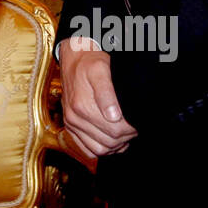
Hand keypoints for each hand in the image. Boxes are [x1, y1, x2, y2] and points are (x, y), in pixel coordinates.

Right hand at [59, 37, 137, 158]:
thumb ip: (106, 93)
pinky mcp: (70, 125)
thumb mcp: (100, 70)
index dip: (130, 131)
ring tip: (124, 135)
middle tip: (134, 128)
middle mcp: (74, 117)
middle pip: (107, 143)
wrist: (73, 57)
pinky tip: (111, 140)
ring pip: (97, 149)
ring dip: (114, 146)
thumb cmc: (90, 62)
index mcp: (82, 106)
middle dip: (124, 139)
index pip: (113, 132)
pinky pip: (85, 148)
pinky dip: (100, 149)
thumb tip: (113, 117)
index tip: (137, 124)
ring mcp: (71, 123)